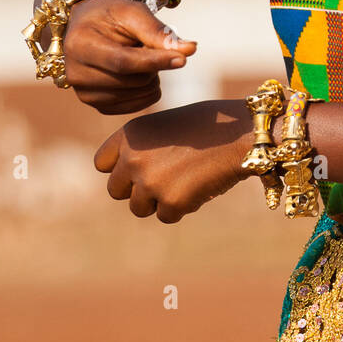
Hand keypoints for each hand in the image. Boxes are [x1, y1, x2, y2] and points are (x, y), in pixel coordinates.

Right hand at [64, 0, 196, 113]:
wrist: (88, 26)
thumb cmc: (111, 16)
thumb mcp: (133, 13)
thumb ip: (158, 32)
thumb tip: (189, 50)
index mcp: (81, 45)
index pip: (123, 62)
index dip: (155, 62)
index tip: (182, 59)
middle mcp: (76, 74)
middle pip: (133, 80)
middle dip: (153, 65)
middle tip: (146, 46)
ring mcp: (84, 93)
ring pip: (137, 94)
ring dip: (150, 76)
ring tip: (136, 56)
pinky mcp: (97, 105)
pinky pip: (136, 106)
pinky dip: (146, 90)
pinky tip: (137, 73)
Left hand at [93, 100, 252, 221]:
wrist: (241, 133)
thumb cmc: (208, 125)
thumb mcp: (164, 127)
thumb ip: (141, 148)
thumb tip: (128, 177)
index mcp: (129, 134)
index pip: (102, 163)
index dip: (120, 168)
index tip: (137, 168)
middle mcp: (132, 158)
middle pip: (115, 190)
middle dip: (136, 189)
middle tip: (163, 180)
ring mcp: (149, 182)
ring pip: (139, 208)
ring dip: (158, 200)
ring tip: (185, 180)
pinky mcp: (170, 202)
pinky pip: (166, 216)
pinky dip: (182, 207)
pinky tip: (199, 185)